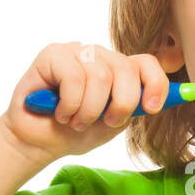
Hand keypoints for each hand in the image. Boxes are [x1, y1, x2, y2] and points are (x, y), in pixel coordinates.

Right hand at [1, 42, 169, 159]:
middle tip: (104, 122)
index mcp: (118, 70)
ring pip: (100, 76)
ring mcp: (77, 52)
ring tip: (75, 121)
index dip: (155, 83)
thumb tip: (156, 98)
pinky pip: (74, 77)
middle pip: (126, 68)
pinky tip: (60, 112)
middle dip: (120, 105)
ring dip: (89, 110)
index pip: (146, 63)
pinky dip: (70, 104)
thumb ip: (134, 107)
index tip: (151, 109)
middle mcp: (100, 56)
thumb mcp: (112, 123)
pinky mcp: (53, 54)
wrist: (38, 142)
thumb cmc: (74, 132)